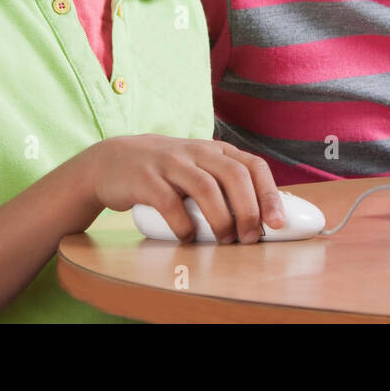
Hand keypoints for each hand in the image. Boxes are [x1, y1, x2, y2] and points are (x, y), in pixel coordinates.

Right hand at [86, 135, 285, 243]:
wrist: (110, 162)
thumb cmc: (166, 172)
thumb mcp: (198, 169)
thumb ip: (225, 186)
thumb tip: (262, 221)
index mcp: (215, 150)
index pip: (253, 166)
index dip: (270, 194)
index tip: (279, 222)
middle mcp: (196, 151)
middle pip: (234, 175)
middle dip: (249, 210)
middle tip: (251, 238)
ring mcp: (170, 162)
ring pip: (205, 187)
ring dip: (220, 218)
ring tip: (225, 240)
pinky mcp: (145, 178)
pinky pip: (169, 202)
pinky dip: (183, 224)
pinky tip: (188, 237)